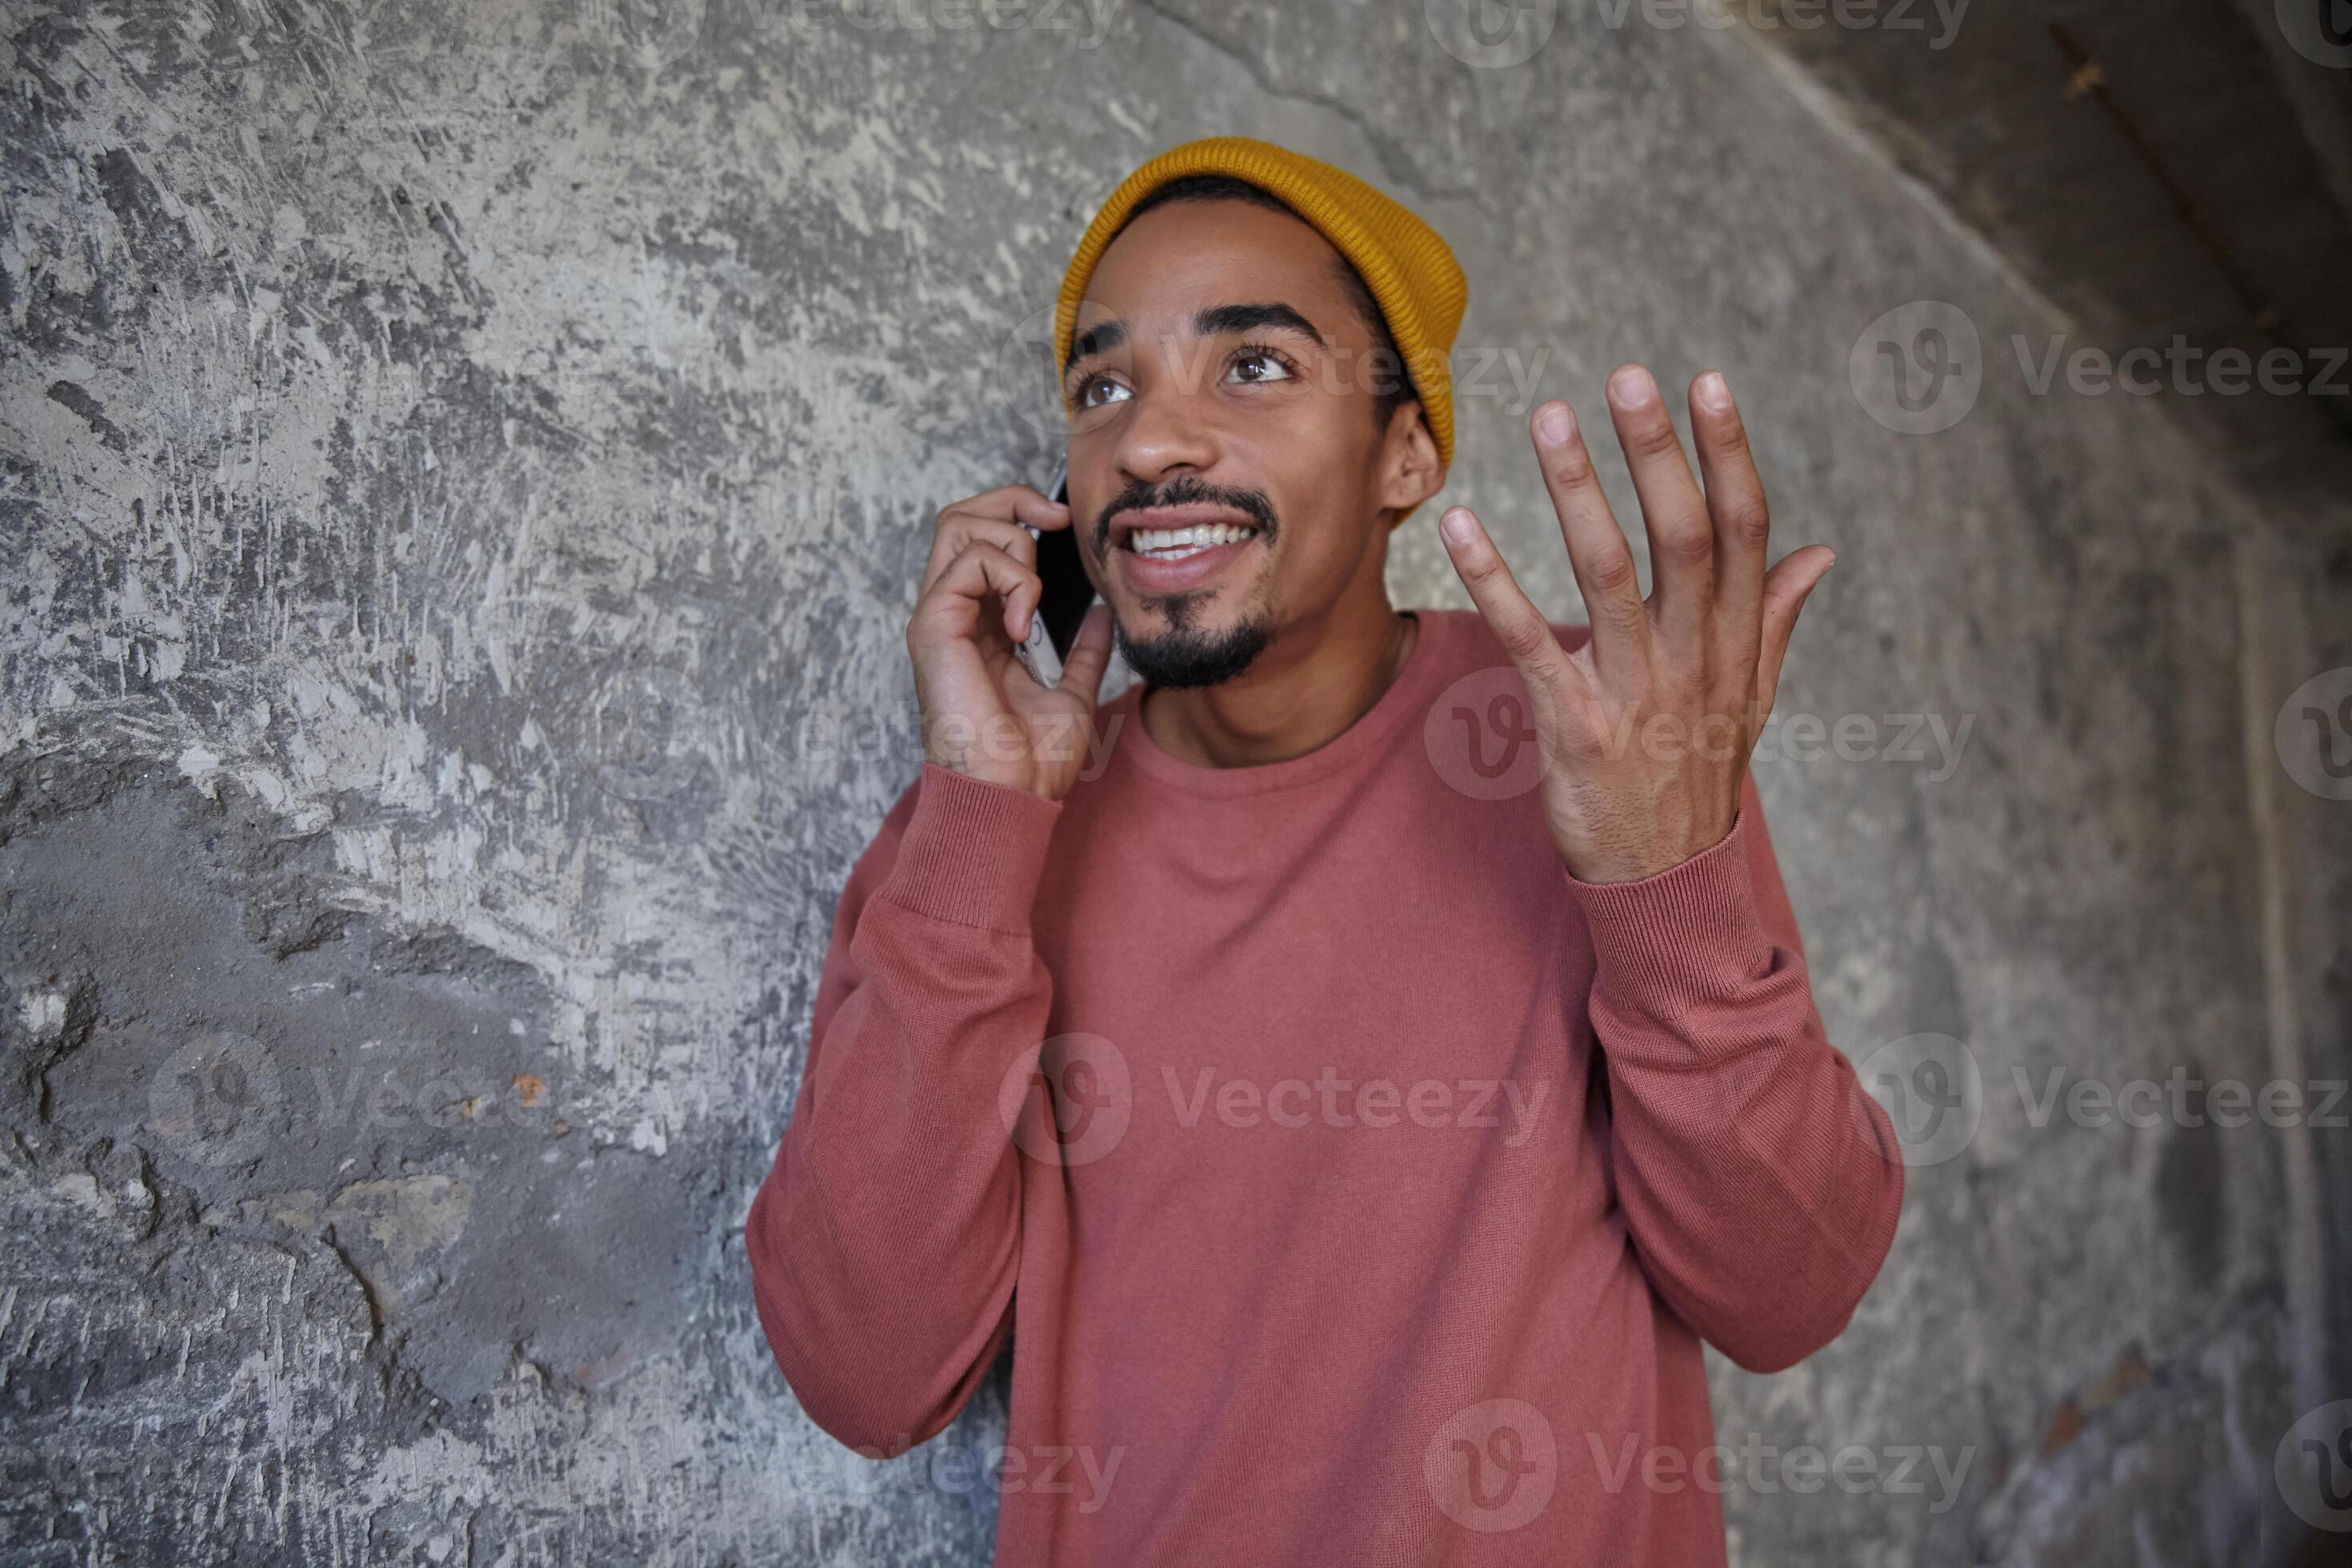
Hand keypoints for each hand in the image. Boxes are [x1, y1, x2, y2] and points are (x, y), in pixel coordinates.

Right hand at [909, 483, 1116, 800]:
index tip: (1063, 523)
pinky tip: (1023, 626)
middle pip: (961, 516)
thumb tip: (1098, 617)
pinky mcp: (934, 625)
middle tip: (1056, 520)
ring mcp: (938, 616)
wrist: (1011, 795)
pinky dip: (1010, 580)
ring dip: (1015, 545)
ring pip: (960, 525)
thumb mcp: (1072, 694)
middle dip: (1012, 500)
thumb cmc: (1030, 761)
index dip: (1019, 513)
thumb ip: (1082, 653)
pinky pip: (970, 563)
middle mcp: (952, 613)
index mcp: (979, 625)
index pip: (982, 539)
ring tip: (1034, 599)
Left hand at [1436, 366, 1833, 883]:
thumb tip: (1820, 553)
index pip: (1743, 529)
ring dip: (1577, 490)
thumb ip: (1774, 620)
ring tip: (1548, 417)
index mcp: (1735, 643)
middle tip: (1627, 375)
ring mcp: (1638, 695)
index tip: (1705, 381)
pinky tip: (1463, 525)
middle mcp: (1696, 660)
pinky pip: (1531, 642)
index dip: (1726, 452)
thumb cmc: (1697, 780)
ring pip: (1610, 574)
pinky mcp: (1576, 729)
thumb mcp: (1750, 701)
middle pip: (1683, 537)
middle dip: (1656, 452)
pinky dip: (1494, 581)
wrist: (1667, 887)